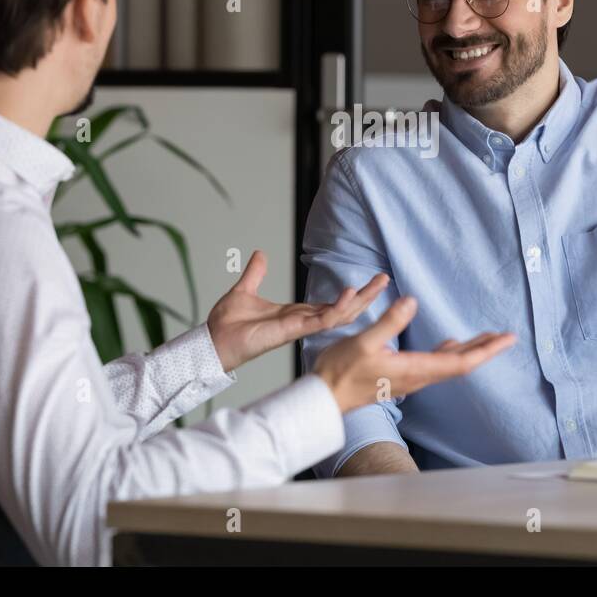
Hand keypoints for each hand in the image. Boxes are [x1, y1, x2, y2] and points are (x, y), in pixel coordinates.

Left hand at [206, 251, 388, 371]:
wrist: (211, 342)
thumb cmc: (225, 324)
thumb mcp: (244, 291)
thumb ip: (255, 274)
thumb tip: (260, 254)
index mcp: (294, 313)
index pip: (330, 304)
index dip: (350, 295)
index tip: (369, 281)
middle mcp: (301, 321)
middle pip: (341, 309)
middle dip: (364, 297)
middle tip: (384, 279)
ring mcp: (299, 327)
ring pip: (337, 315)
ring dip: (358, 301)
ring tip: (377, 285)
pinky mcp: (291, 331)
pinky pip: (320, 321)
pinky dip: (336, 310)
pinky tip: (349, 297)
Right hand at [313, 296, 514, 412]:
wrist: (325, 398)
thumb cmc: (341, 371)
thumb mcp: (364, 342)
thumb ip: (390, 322)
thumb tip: (413, 303)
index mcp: (414, 369)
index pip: (460, 362)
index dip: (486, 350)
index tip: (506, 339)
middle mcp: (418, 377)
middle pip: (460, 364)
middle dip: (485, 350)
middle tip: (506, 336)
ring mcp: (411, 379)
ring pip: (449, 365)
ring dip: (469, 352)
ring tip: (485, 339)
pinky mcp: (402, 377)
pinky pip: (435, 366)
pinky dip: (449, 354)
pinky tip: (449, 344)